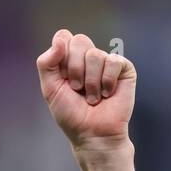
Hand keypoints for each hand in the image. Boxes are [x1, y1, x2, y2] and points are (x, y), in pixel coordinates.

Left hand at [36, 30, 134, 151]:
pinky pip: (113, 61)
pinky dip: (106, 82)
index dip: (61, 56)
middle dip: (75, 69)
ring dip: (90, 82)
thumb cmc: (71, 114)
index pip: (63, 37)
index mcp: (68, 59)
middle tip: (77, 89)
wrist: (93, 133)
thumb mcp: (50, 89)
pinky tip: (107, 95)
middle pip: (80, 40)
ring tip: (93, 98)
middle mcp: (88, 57)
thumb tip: (61, 39)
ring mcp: (106, 62)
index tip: (63, 78)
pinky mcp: (124, 69)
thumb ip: (46, 63)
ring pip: (95, 54)